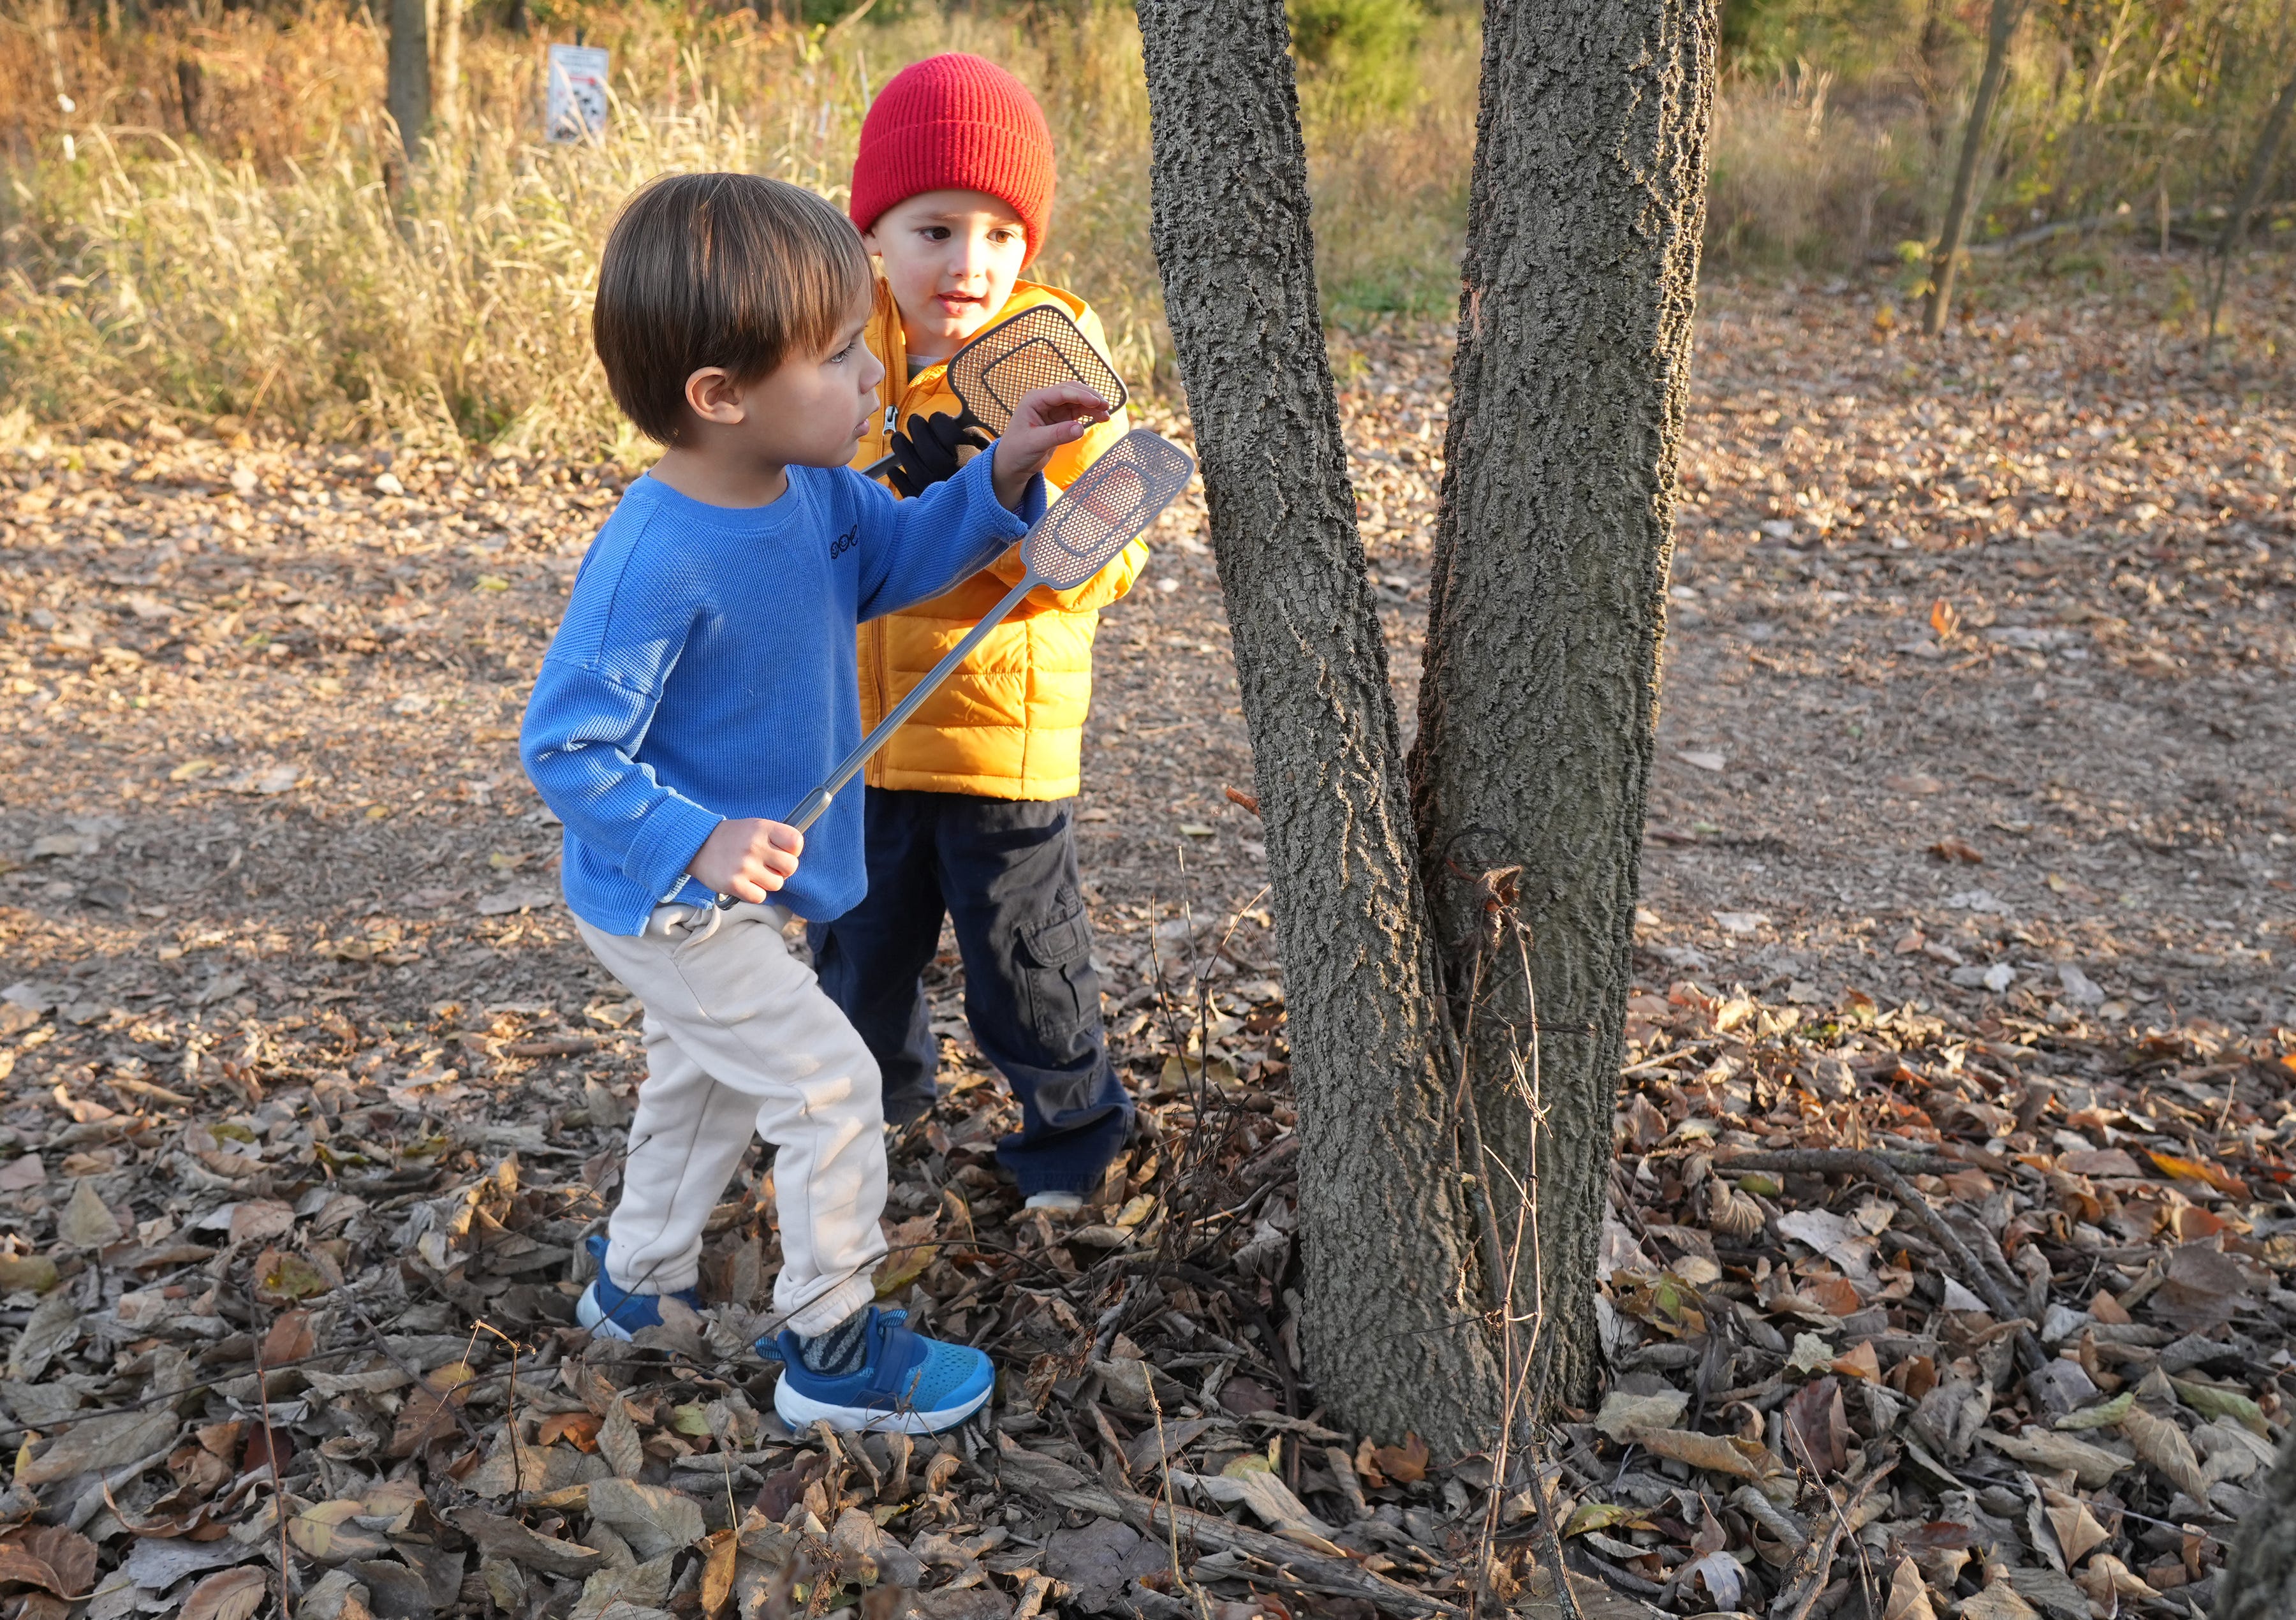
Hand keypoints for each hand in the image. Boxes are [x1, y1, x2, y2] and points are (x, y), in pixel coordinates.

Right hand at [689, 817, 801, 902]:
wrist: (697, 846)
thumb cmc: (732, 838)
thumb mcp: (755, 827)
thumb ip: (776, 838)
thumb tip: (797, 854)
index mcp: (762, 828)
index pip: (796, 842)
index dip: (793, 851)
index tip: (783, 852)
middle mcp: (754, 846)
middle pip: (791, 867)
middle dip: (783, 870)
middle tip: (769, 867)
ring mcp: (744, 866)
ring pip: (777, 884)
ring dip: (768, 882)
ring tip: (754, 874)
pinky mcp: (734, 884)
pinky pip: (760, 897)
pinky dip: (754, 893)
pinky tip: (745, 883)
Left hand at [884, 410, 993, 498]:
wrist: (982, 515)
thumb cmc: (984, 482)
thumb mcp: (986, 456)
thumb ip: (971, 437)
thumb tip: (952, 423)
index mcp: (966, 459)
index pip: (945, 430)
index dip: (938, 419)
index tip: (937, 419)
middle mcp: (947, 473)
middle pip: (924, 444)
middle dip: (916, 427)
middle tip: (915, 422)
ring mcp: (932, 488)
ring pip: (908, 461)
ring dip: (900, 446)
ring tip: (899, 439)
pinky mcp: (920, 502)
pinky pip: (902, 483)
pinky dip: (896, 473)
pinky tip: (898, 467)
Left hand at [991, 383, 1111, 511]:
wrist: (1013, 464)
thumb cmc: (1017, 452)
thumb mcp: (1035, 444)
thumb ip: (1057, 435)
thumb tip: (1080, 429)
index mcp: (1034, 400)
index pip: (1061, 392)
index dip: (1081, 396)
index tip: (1097, 402)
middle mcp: (1044, 400)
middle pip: (1072, 391)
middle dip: (1090, 397)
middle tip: (1106, 406)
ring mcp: (1053, 408)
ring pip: (1078, 401)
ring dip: (1093, 406)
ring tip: (1106, 415)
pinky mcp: (1060, 419)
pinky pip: (1078, 411)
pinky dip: (1090, 413)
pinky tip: (1101, 418)